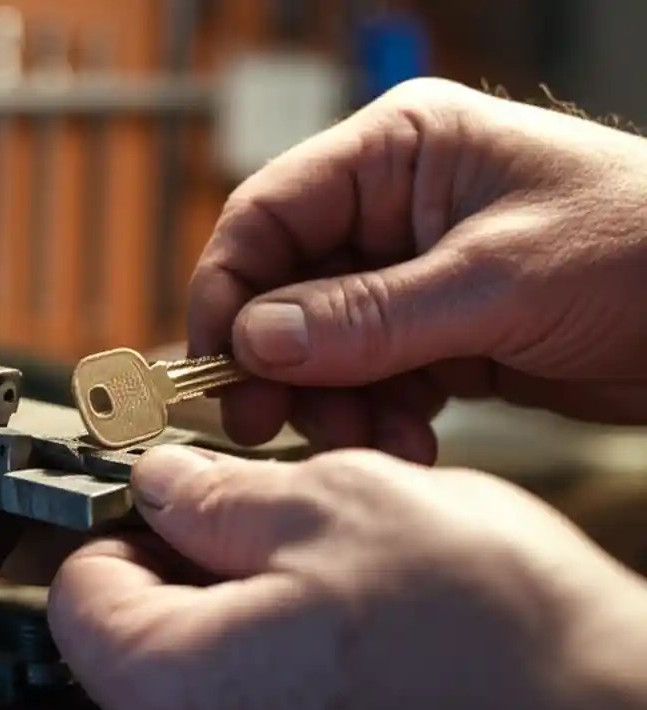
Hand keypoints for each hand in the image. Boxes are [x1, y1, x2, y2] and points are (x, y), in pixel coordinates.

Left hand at [47, 446, 646, 709]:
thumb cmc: (490, 632)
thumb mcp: (336, 506)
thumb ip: (220, 496)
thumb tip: (161, 483)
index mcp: (171, 686)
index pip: (79, 595)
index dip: (120, 527)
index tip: (170, 500)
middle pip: (138, 637)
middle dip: (190, 564)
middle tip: (263, 521)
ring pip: (206, 668)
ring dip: (248, 603)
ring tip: (329, 571)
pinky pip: (263, 701)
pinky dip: (288, 653)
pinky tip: (352, 621)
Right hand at [190, 78, 646, 462]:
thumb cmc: (644, 249)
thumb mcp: (499, 280)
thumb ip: (370, 314)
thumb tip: (256, 342)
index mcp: (399, 153)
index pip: (269, 212)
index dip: (229, 289)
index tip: (218, 366)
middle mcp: (394, 207)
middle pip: (286, 285)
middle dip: (281, 362)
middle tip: (271, 427)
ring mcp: (415, 271)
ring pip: (323, 343)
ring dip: (333, 402)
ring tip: (368, 444)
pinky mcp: (440, 329)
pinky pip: (373, 376)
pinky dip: (377, 416)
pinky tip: (409, 444)